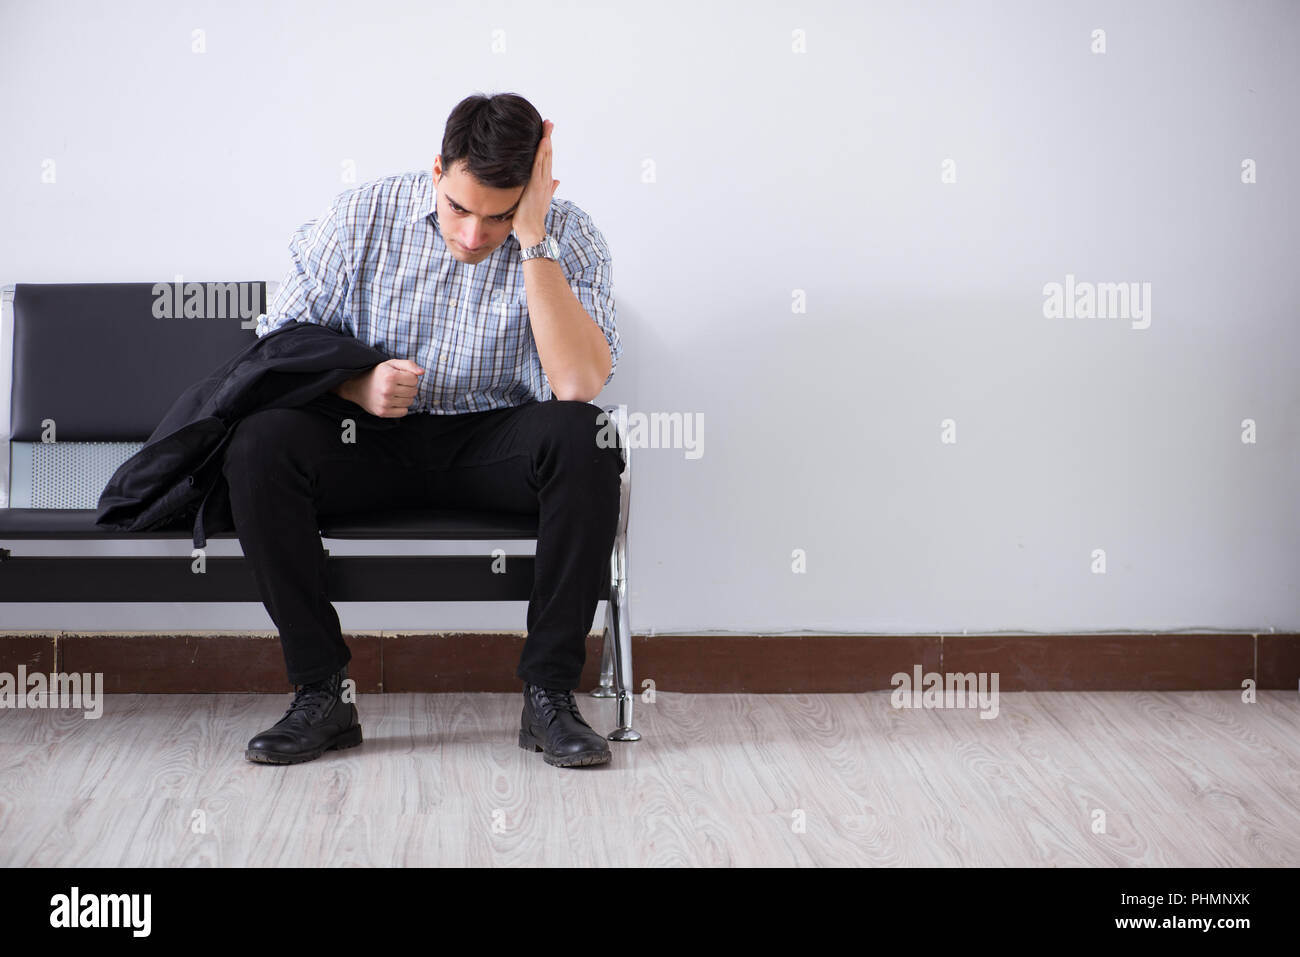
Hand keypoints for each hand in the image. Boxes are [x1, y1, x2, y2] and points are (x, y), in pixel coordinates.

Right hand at [334, 359, 423, 416]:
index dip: (410, 377)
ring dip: (405, 397)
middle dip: (408, 387)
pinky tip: (392, 401)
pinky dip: (401, 407)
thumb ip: (409, 365)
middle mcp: (387, 390)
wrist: (357, 385)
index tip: (400, 376)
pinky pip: (403, 412)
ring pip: (410, 402)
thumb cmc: (378, 373)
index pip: (415, 380)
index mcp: (390, 376)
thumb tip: (422, 372)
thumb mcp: (391, 364)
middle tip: (397, 385)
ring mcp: (384, 403)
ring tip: (394, 392)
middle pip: (414, 391)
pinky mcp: (383, 412)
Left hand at [513, 119, 557, 246]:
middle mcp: (545, 181)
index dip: (547, 146)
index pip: (547, 160)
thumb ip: (550, 189)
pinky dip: (542, 153)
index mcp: (545, 183)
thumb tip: (558, 181)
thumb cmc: (533, 218)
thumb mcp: (541, 200)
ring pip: (545, 158)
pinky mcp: (537, 185)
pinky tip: (543, 142)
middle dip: (548, 138)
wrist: (532, 230)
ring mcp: (542, 182)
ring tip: (547, 127)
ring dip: (546, 142)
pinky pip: (539, 165)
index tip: (547, 132)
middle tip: (549, 123)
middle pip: (548, 155)